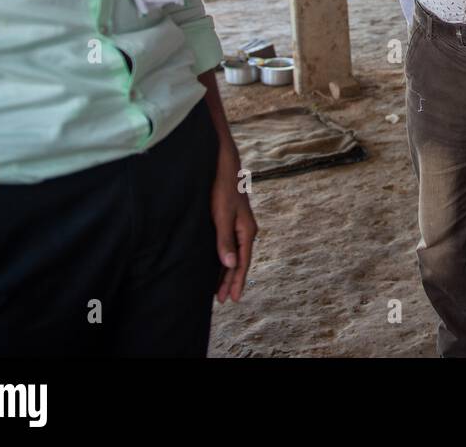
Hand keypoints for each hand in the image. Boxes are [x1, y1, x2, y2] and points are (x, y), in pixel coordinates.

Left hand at [212, 139, 257, 303]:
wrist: (222, 165)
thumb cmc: (222, 189)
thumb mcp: (222, 215)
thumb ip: (224, 240)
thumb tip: (230, 265)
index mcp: (246, 230)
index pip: (242, 262)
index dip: (236, 281)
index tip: (231, 298)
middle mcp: (245, 230)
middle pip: (239, 261)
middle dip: (231, 280)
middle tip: (223, 300)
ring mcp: (238, 225)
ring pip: (233, 254)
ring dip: (226, 272)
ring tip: (219, 289)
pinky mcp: (229, 221)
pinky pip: (228, 246)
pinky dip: (223, 259)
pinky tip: (218, 265)